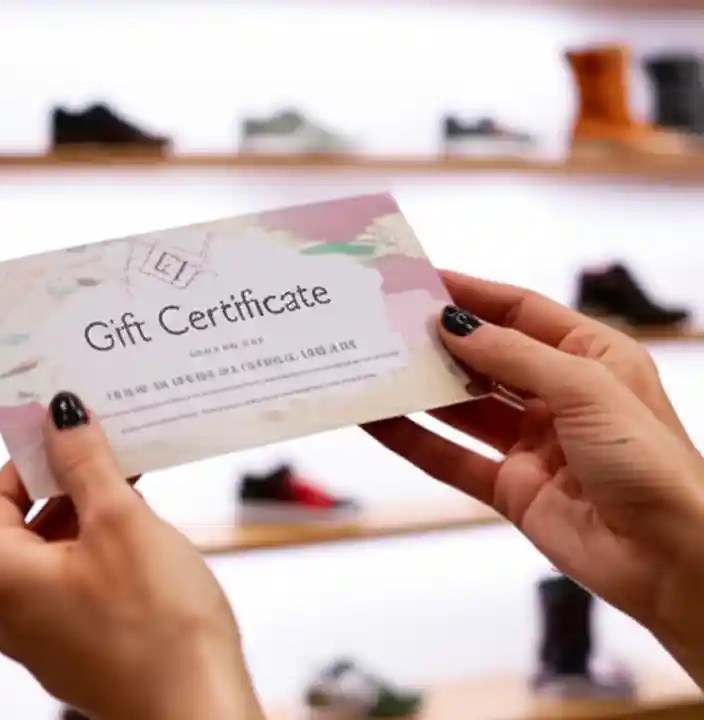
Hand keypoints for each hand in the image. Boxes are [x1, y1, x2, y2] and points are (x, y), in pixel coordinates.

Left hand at [0, 392, 264, 719]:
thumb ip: (84, 462)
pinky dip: (102, 562)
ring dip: (89, 524)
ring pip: (55, 564)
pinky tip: (146, 549)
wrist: (199, 713)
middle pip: (24, 531)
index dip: (26, 461)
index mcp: (3, 579)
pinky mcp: (81, 658)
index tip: (62, 434)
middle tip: (108, 456)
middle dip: (67, 490)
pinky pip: (77, 594)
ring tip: (136, 499)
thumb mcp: (120, 521)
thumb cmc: (158, 626)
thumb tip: (60, 417)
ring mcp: (45, 644)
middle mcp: (12, 617)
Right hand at [364, 271, 703, 684]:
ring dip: (422, 389)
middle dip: (439, 341)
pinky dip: (414, 439)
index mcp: (594, 358)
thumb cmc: (654, 466)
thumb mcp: (587, 390)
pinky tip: (380, 422)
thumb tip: (455, 325)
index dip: (473, 294)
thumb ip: (514, 356)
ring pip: (464, 407)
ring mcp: (533, 444)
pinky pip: (451, 457)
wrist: (671, 559)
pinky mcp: (512, 488)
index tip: (421, 281)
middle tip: (387, 323)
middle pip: (487, 357)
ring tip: (375, 367)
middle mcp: (561, 396)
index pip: (521, 312)